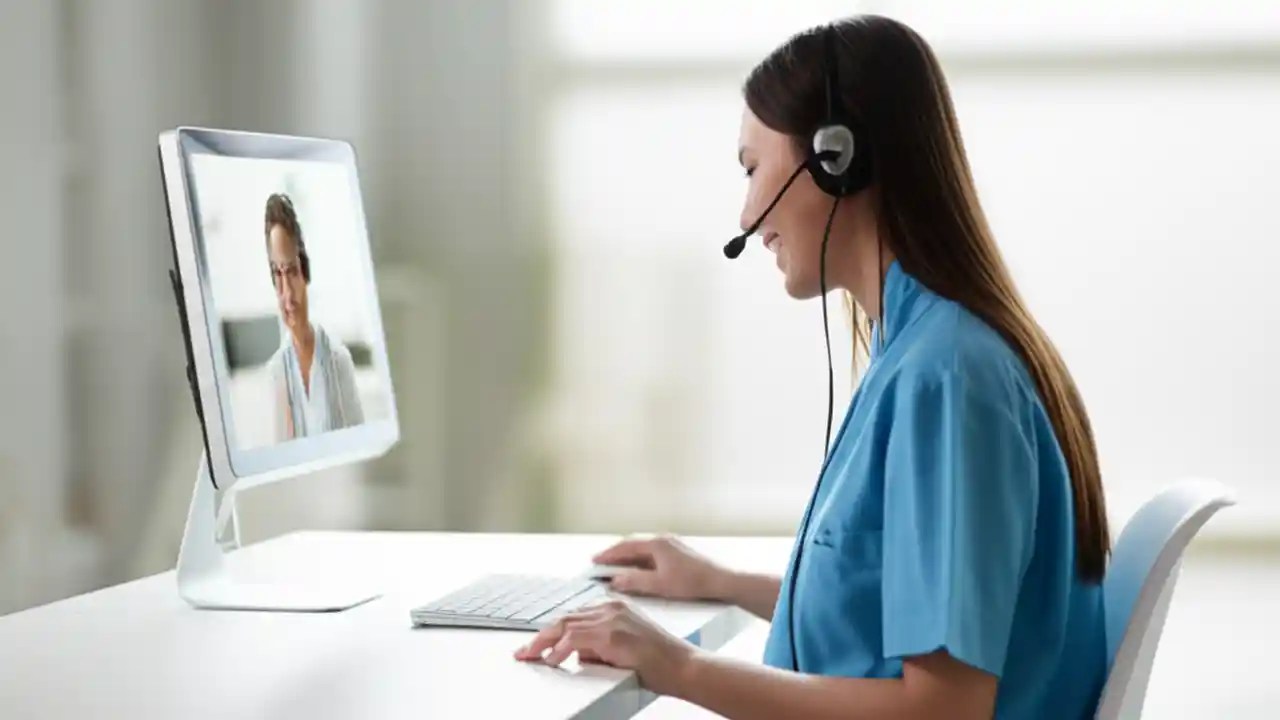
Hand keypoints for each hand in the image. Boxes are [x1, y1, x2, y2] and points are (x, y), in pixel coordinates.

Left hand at [513, 599, 697, 696]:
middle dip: (540, 636)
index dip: (551, 631)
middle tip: (523, 651)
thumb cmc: (658, 661)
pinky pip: (575, 640)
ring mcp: (611, 618)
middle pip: (565, 618)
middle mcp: (611, 607)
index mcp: (615, 607)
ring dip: (543, 643)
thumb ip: (598, 645)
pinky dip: (559, 651)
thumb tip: (574, 654)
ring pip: (565, 626)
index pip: (574, 616)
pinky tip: (552, 660)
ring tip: (529, 656)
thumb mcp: (622, 647)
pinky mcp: (612, 634)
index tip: (535, 645)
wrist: (682, 665)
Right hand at [592, 534, 727, 600]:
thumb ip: (634, 582)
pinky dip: (641, 561)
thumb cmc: (692, 582)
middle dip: (616, 555)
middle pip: (633, 545)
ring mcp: (672, 544)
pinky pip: (654, 554)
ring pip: (644, 549)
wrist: (722, 581)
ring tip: (617, 569)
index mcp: (656, 544)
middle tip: (602, 564)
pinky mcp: (680, 552)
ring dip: (629, 558)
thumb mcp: (659, 585)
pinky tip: (640, 571)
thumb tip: (614, 581)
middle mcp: (663, 539)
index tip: (594, 561)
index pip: (625, 546)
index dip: (608, 554)